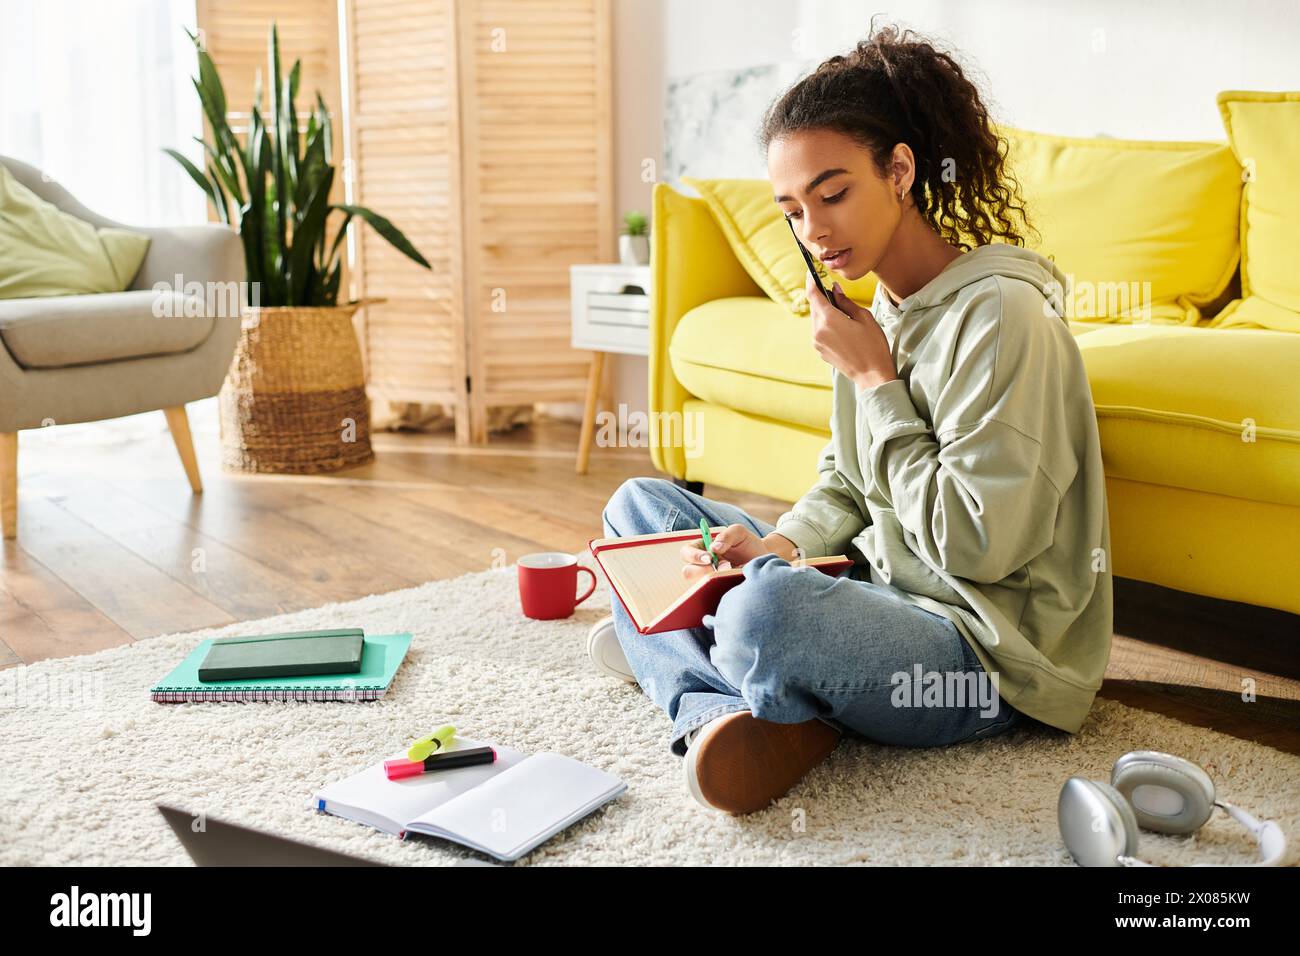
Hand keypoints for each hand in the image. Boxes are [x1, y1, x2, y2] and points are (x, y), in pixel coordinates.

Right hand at [678, 524, 767, 583]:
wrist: (762, 559)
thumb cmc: (747, 544)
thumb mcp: (739, 533)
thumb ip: (726, 535)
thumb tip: (713, 548)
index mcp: (701, 549)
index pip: (686, 553)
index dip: (694, 556)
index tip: (710, 558)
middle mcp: (701, 566)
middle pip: (688, 572)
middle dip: (702, 571)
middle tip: (720, 567)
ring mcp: (708, 580)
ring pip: (699, 585)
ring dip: (714, 580)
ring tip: (732, 571)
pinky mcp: (717, 590)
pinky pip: (712, 594)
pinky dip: (722, 589)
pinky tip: (734, 580)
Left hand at [806, 274, 897, 389]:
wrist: (872, 375)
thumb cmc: (873, 345)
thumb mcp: (864, 318)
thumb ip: (846, 302)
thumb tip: (835, 290)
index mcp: (828, 319)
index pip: (813, 294)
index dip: (811, 281)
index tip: (811, 272)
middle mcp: (818, 330)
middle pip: (814, 307)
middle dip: (822, 297)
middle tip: (833, 290)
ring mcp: (817, 342)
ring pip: (816, 319)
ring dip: (825, 312)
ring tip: (842, 312)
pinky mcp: (819, 350)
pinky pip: (819, 331)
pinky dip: (826, 324)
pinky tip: (841, 327)